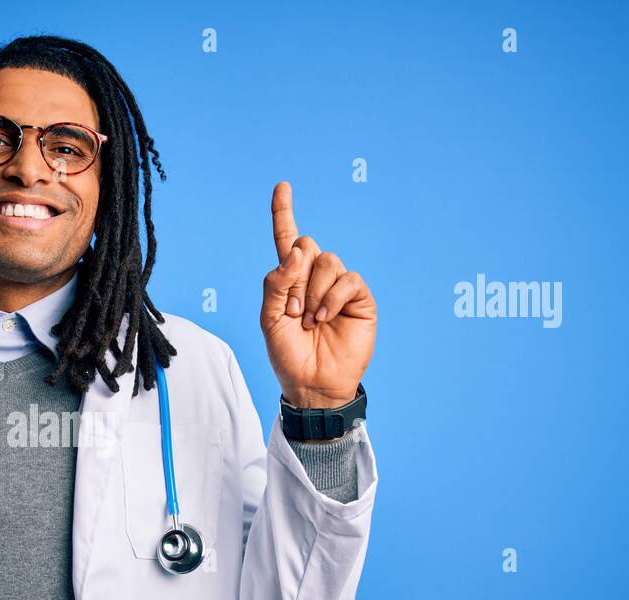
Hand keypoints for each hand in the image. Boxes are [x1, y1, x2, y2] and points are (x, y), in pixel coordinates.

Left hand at [260, 181, 376, 407]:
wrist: (312, 384)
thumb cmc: (288, 354)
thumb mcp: (269, 319)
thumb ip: (276, 283)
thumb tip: (296, 252)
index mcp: (290, 280)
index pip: (287, 240)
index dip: (283, 213)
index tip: (282, 186)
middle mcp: (314, 278)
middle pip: (308, 245)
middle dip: (295, 277)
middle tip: (293, 311)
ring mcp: (337, 287)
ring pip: (327, 261)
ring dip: (312, 292)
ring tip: (309, 321)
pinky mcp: (359, 298)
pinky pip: (348, 279)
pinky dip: (331, 298)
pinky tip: (324, 319)